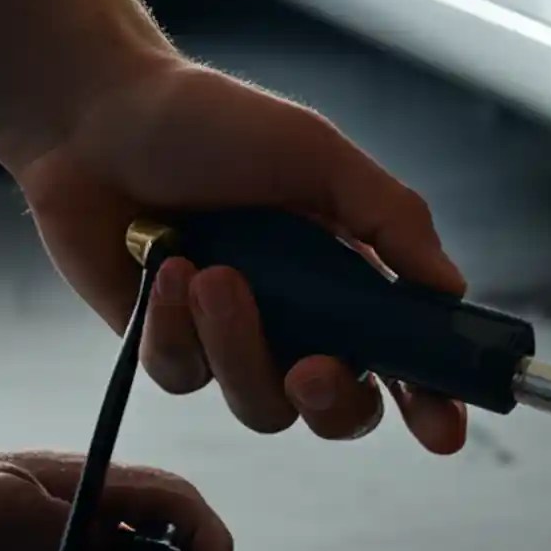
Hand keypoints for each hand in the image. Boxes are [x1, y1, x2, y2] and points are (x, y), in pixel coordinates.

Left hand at [9, 55, 467, 450]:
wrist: (97, 118)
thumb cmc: (218, 125)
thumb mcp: (321, 158)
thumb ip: (393, 221)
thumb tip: (452, 290)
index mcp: (354, 282)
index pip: (408, 360)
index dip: (432, 402)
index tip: (444, 432)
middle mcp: (302, 323)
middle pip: (341, 411)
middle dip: (334, 402)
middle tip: (314, 369)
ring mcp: (235, 342)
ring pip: (260, 405)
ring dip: (241, 347)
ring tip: (212, 276)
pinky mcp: (169, 349)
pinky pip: (185, 376)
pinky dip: (176, 328)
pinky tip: (165, 271)